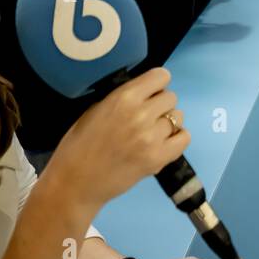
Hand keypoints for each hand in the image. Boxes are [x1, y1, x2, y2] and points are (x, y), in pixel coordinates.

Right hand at [41, 67, 189, 210]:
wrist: (75, 182)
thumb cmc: (80, 143)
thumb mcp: (96, 108)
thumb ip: (123, 98)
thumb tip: (146, 92)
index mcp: (124, 98)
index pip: (161, 76)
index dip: (156, 85)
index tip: (149, 95)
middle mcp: (141, 114)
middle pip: (171, 98)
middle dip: (160, 106)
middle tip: (146, 119)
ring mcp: (152, 138)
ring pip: (178, 118)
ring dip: (167, 124)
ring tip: (151, 134)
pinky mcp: (158, 159)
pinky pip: (184, 138)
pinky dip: (176, 139)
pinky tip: (163, 144)